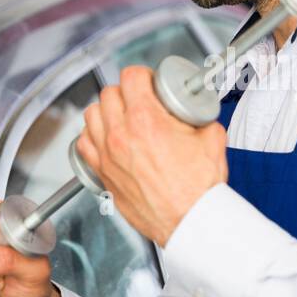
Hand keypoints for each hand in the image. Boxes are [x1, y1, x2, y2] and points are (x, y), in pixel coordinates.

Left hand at [76, 65, 227, 246]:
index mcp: (146, 120)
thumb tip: (199, 114)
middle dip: (125, 92)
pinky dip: (92, 136)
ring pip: (91, 115)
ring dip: (106, 110)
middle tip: (140, 99)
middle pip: (109, 93)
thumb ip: (202, 118)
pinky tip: (106, 138)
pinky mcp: (104, 174)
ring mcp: (109, 155)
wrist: (189, 220)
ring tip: (121, 116)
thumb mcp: (212, 139)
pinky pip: (84, 144)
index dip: (143, 75)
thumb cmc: (197, 190)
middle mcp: (121, 135)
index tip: (150, 83)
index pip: (131, 77)